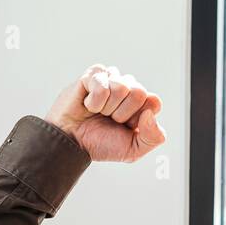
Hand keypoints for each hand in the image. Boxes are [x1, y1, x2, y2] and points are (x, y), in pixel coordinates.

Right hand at [45, 64, 166, 162]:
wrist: (71, 143)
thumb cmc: (100, 144)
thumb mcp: (132, 150)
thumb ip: (154, 137)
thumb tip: (151, 110)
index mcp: (141, 104)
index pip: (153, 101)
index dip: (137, 118)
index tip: (124, 126)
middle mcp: (128, 88)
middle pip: (139, 92)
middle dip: (122, 113)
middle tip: (108, 119)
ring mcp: (111, 78)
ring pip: (122, 87)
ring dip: (107, 107)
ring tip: (97, 112)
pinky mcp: (94, 74)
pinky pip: (103, 86)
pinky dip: (94, 102)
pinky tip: (87, 105)